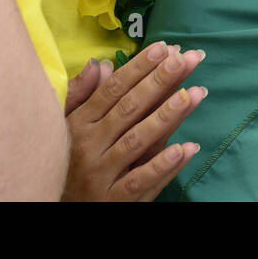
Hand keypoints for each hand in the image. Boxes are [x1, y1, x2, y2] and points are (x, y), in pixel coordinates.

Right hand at [62, 41, 206, 201]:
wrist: (64, 210)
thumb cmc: (69, 162)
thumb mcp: (66, 127)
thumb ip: (82, 95)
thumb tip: (99, 64)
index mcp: (80, 124)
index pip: (113, 90)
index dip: (138, 68)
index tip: (163, 48)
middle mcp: (90, 146)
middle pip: (129, 109)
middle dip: (158, 82)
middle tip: (184, 60)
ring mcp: (102, 174)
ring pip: (137, 141)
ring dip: (167, 116)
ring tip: (193, 94)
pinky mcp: (114, 200)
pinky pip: (141, 180)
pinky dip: (164, 165)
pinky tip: (187, 148)